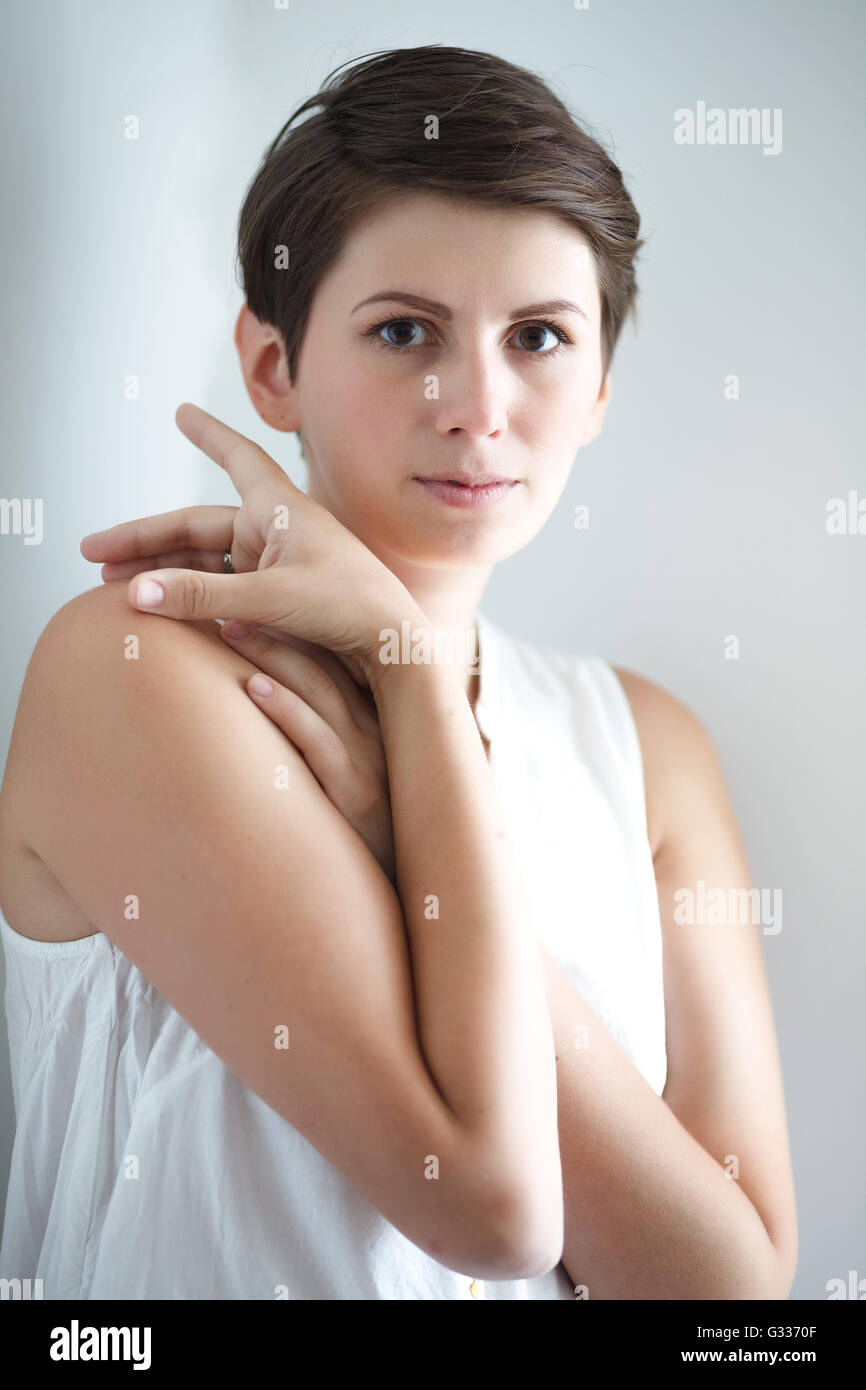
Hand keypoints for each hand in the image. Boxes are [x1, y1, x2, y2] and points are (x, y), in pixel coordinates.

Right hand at [80, 403, 419, 689]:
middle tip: (93, 553)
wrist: (394, 646)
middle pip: (197, 526)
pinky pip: (223, 589)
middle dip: (145, 538)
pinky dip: (191, 595)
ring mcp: (277, 564)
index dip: (207, 435)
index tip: (181, 412)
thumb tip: (134, 593)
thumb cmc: (350, 607)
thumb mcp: (271, 598)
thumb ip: (202, 597)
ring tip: (115, 585)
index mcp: (280, 508)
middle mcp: (277, 530)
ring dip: (161, 571)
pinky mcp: (279, 597)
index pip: (236, 457)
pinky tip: (161, 606)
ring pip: (206, 561)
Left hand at [220, 620, 395, 884]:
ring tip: (231, 627)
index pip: (332, 659)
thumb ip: (315, 744)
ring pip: (319, 693)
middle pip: (324, 664)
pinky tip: (253, 689)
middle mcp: (371, 731)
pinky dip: (287, 712)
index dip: (293, 626)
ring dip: (274, 657)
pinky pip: (318, 744)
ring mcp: (366, 760)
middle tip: (229, 596)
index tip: (251, 597)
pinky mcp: (356, 794)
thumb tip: (263, 710)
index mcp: (368, 721)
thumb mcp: (344, 780)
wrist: (400, 891)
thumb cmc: (359, 835)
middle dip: (279, 627)